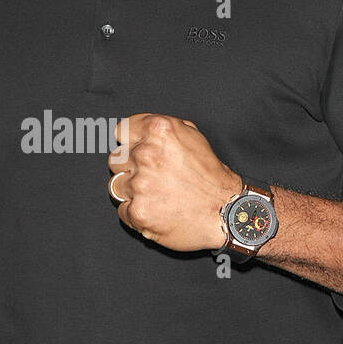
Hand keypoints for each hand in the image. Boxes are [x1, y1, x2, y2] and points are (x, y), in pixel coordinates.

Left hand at [108, 113, 238, 250]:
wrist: (226, 212)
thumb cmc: (212, 177)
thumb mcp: (193, 137)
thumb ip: (162, 131)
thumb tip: (139, 131)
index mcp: (158, 131)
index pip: (121, 132)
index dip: (130, 143)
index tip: (136, 152)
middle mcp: (146, 154)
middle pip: (115, 159)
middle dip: (130, 167)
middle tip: (152, 177)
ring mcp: (140, 185)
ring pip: (116, 184)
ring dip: (131, 191)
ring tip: (155, 195)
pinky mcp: (138, 211)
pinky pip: (123, 209)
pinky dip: (135, 212)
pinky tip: (155, 210)